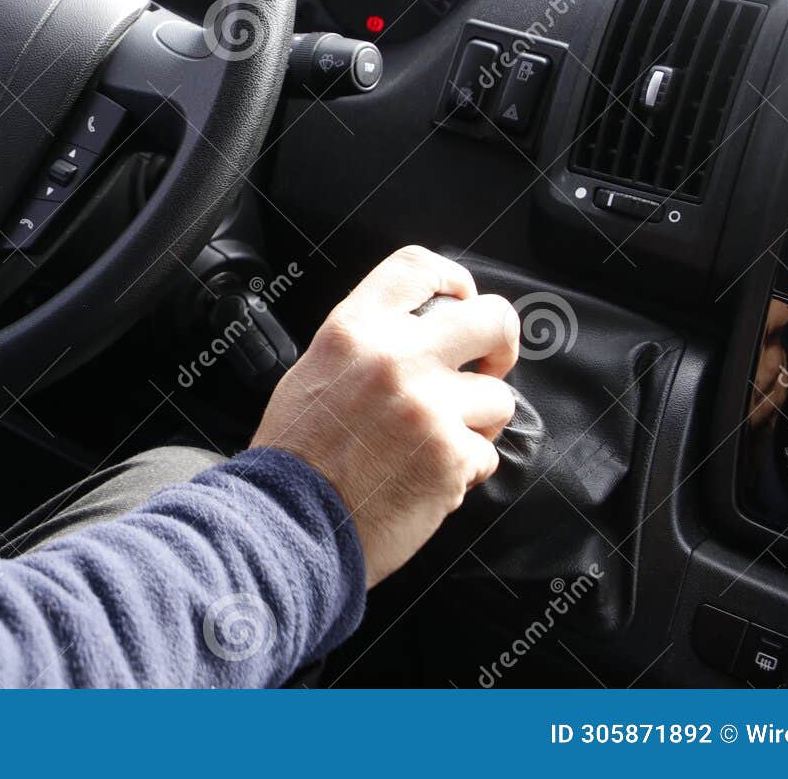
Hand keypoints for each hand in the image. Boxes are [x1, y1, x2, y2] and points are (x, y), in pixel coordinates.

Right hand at [250, 245, 519, 587]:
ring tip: (436, 442)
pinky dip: (464, 470)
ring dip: (477, 423)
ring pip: (499, 397)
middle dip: (500, 344)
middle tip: (486, 368)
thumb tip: (421, 335)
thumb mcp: (316, 369)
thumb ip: (367, 344)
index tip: (462, 301)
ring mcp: (428, 405)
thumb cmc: (296, 454)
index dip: (455, 281)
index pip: (421, 267)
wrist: (287, 520)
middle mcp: (396, 357)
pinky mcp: (450, 454)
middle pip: (492, 317)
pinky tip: (425, 478)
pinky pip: (487, 454)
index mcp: (355, 329)